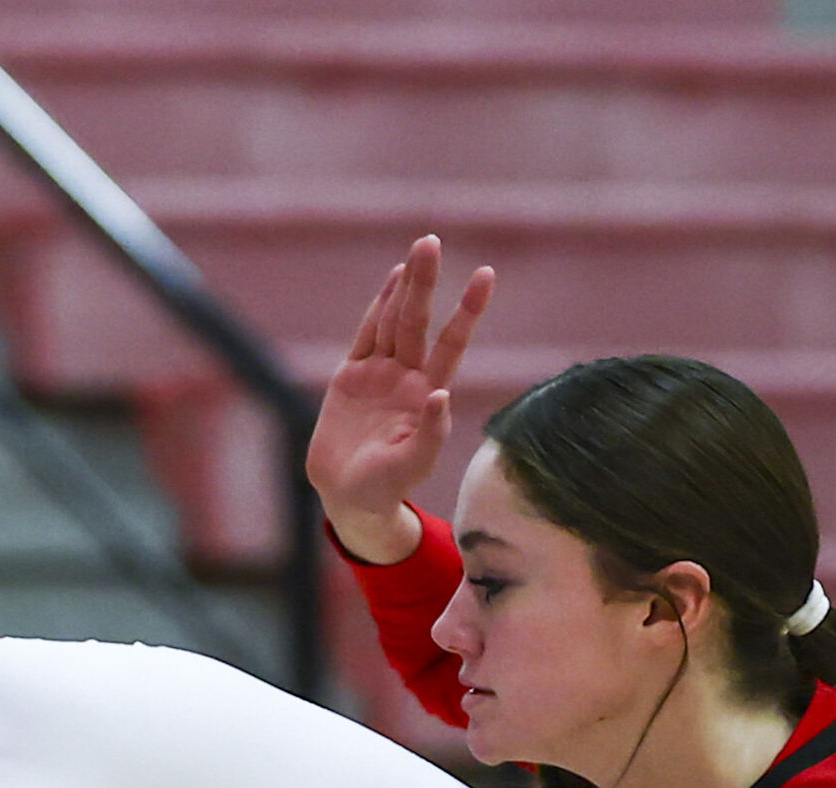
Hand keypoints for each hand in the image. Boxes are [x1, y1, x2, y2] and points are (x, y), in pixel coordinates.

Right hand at [309, 236, 496, 568]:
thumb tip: (441, 394)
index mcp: (429, 394)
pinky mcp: (351, 377)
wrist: (349, 498)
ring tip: (420, 249)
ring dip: (405, 286)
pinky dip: (377, 306)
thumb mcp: (413, 465)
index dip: (466, 310)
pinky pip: (366, 334)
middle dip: (425, 283)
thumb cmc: (387, 487)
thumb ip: (430, 434)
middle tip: (432, 242)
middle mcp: (409, 377)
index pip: (452, 343)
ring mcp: (380, 374)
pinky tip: (392, 279)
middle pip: (418, 320)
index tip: (486, 275)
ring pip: (393, 320)